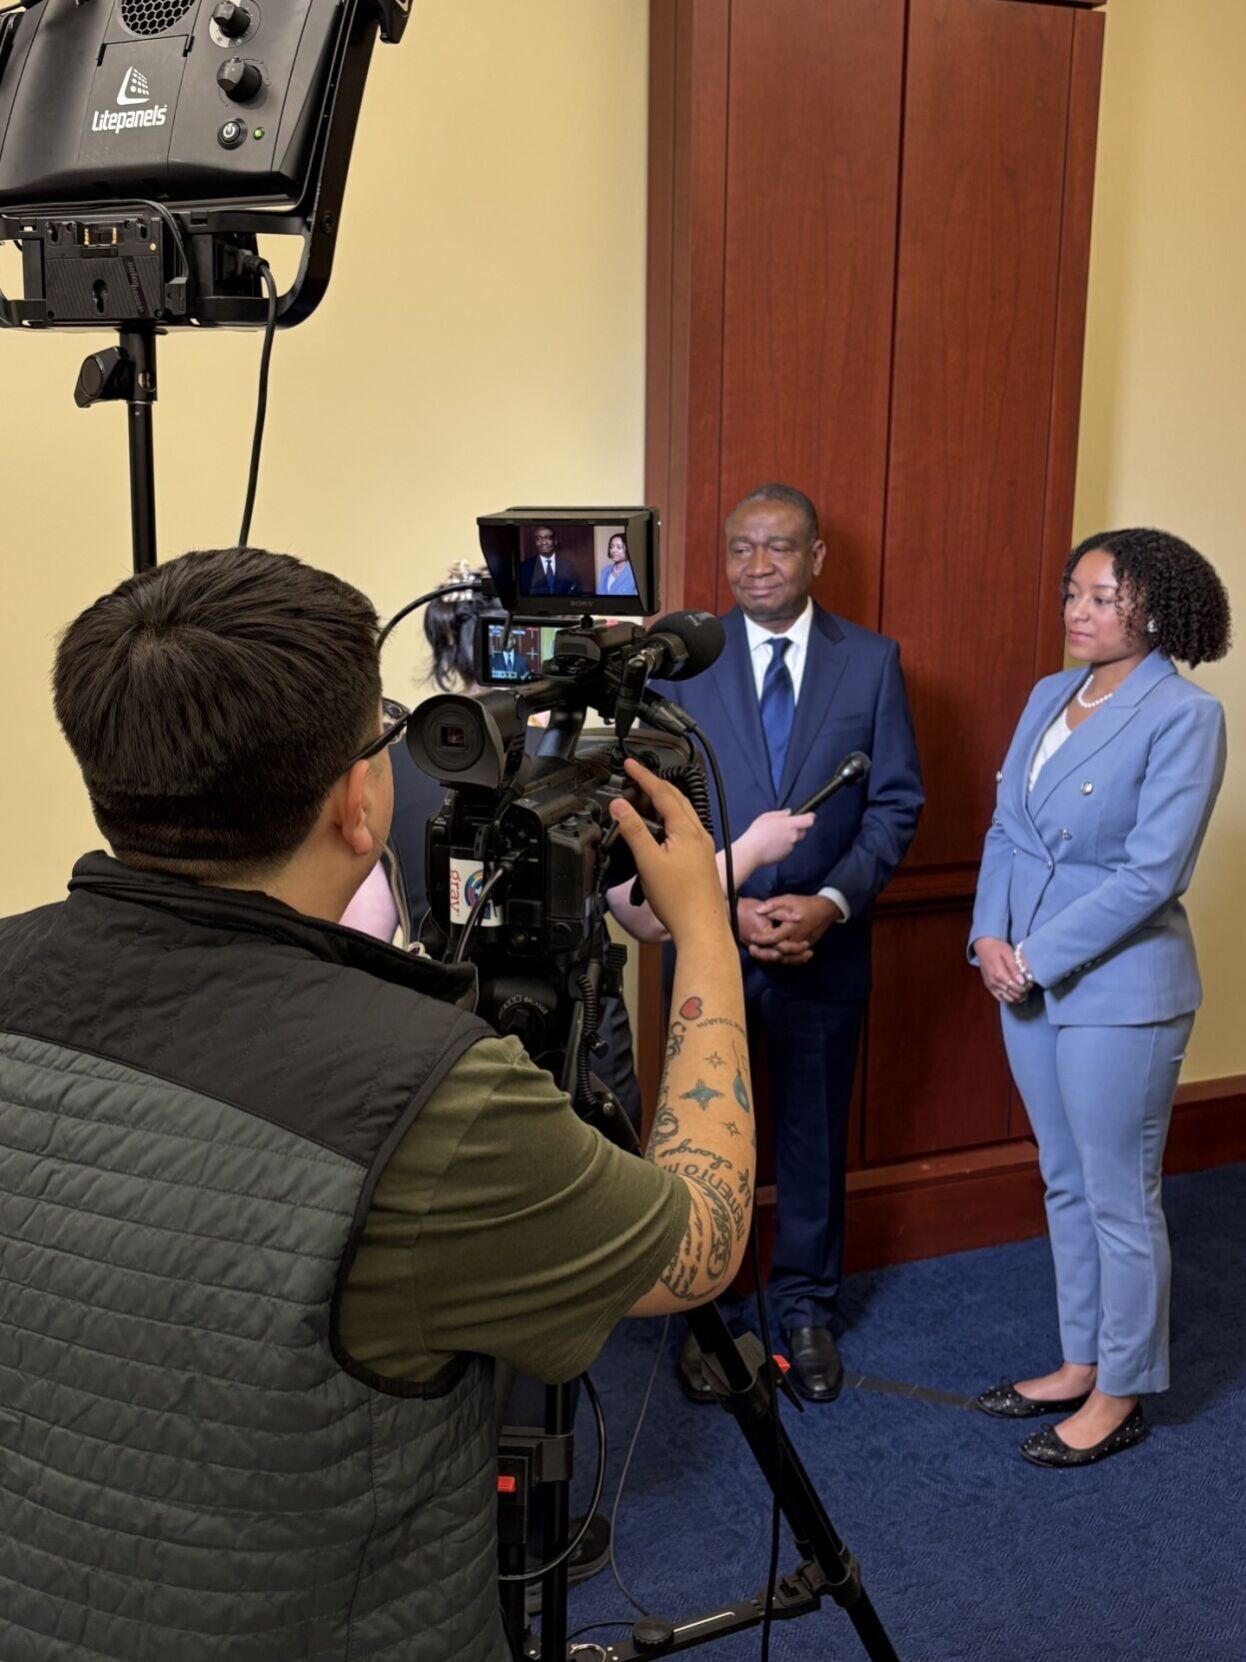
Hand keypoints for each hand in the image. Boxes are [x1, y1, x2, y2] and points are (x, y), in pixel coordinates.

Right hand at [608, 759, 727, 945]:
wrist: (701, 928)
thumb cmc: (679, 900)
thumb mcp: (649, 862)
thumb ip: (633, 831)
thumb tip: (620, 805)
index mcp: (686, 830)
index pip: (662, 793)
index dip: (644, 776)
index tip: (630, 763)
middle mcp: (698, 835)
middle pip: (676, 799)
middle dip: (655, 784)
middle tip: (636, 776)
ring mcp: (702, 848)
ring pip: (683, 814)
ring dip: (665, 800)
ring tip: (646, 796)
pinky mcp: (701, 860)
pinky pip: (686, 828)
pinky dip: (671, 819)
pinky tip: (664, 829)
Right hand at [735, 809, 815, 868]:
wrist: (751, 851)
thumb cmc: (758, 832)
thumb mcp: (767, 817)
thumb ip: (780, 814)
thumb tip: (789, 813)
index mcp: (791, 825)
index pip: (808, 820)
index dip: (810, 817)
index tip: (810, 815)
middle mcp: (793, 837)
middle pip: (803, 831)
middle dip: (797, 828)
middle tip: (785, 826)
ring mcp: (790, 847)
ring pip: (794, 840)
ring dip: (788, 838)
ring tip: (773, 837)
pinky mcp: (785, 856)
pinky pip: (787, 848)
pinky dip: (783, 846)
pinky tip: (771, 845)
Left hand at [748, 893, 839, 964]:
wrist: (826, 910)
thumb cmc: (806, 903)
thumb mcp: (788, 899)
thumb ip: (772, 904)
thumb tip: (757, 910)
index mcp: (791, 928)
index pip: (773, 938)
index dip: (761, 938)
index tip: (751, 936)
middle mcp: (797, 940)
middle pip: (778, 952)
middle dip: (764, 952)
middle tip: (752, 948)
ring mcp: (802, 945)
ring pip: (785, 958)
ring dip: (771, 957)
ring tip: (759, 953)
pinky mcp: (806, 947)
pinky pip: (793, 957)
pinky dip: (782, 958)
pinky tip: (773, 954)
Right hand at [974, 937, 1029, 1002]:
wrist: (983, 946)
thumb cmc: (997, 948)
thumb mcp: (1008, 953)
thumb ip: (1014, 968)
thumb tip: (1022, 981)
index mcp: (999, 974)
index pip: (1015, 987)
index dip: (1024, 988)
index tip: (1030, 985)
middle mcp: (994, 982)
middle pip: (1011, 994)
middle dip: (1021, 994)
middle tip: (1028, 989)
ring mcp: (990, 985)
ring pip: (1006, 998)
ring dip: (1016, 998)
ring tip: (1023, 993)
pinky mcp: (988, 986)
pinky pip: (999, 997)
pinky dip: (1007, 998)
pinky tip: (1014, 995)